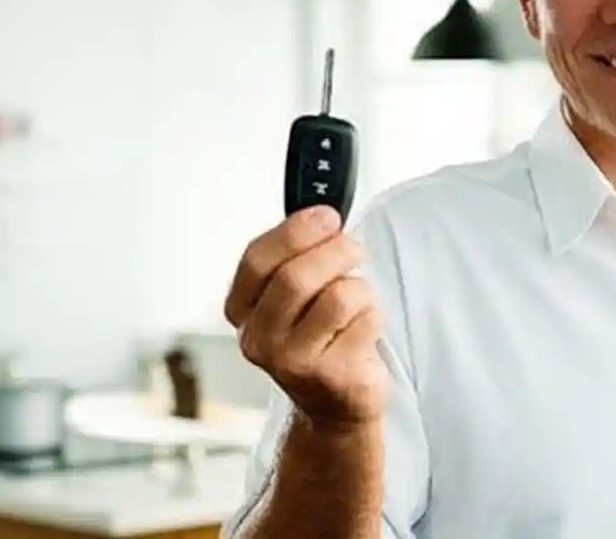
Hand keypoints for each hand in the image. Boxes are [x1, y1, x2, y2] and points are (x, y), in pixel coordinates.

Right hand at [224, 205, 387, 432]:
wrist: (335, 401)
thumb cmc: (320, 337)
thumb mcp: (295, 295)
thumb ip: (297, 256)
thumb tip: (322, 215)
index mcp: (242, 309)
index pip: (257, 259)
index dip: (294, 231)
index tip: (325, 216)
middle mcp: (258, 338)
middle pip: (296, 276)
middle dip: (336, 251)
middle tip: (355, 249)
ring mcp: (291, 362)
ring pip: (337, 296)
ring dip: (359, 288)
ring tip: (357, 301)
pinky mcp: (329, 375)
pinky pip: (363, 320)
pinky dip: (373, 314)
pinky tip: (363, 330)